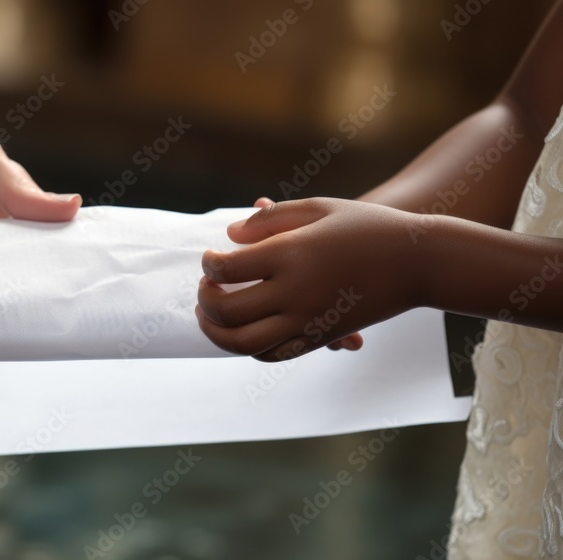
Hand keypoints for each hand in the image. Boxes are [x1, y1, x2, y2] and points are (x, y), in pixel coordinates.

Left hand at [197, 198, 424, 360]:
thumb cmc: (367, 226)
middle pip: (226, 310)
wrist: (419, 262)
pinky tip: (242, 330)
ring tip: (208, 315)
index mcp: (291, 254)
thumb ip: (269, 219)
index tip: (210, 257)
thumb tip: (230, 237)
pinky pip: (271, 354)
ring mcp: (307, 321)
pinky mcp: (319, 338)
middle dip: (204, 299)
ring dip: (215, 332)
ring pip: (242, 343)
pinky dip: (248, 346)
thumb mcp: (318, 208)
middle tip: (205, 286)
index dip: (208, 264)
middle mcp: (295, 292)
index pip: (225, 268)